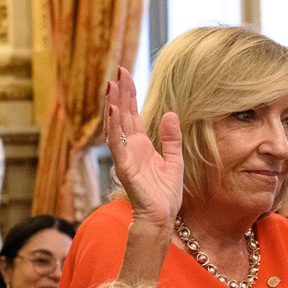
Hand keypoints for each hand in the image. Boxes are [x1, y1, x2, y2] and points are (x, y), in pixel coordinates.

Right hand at [105, 66, 183, 229]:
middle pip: (122, 115)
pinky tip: (113, 111)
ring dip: (113, 105)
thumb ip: (171, 138)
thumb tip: (170, 114)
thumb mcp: (174, 160)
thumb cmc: (165, 193)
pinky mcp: (124, 167)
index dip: (129, 95)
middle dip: (120, 94)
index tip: (125, 75)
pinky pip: (116, 144)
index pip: (132, 115)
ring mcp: (125, 156)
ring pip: (116, 126)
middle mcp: (130, 148)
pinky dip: (113, 127)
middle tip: (118, 71)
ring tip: (112, 86)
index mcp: (141, 145)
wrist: (162, 216)